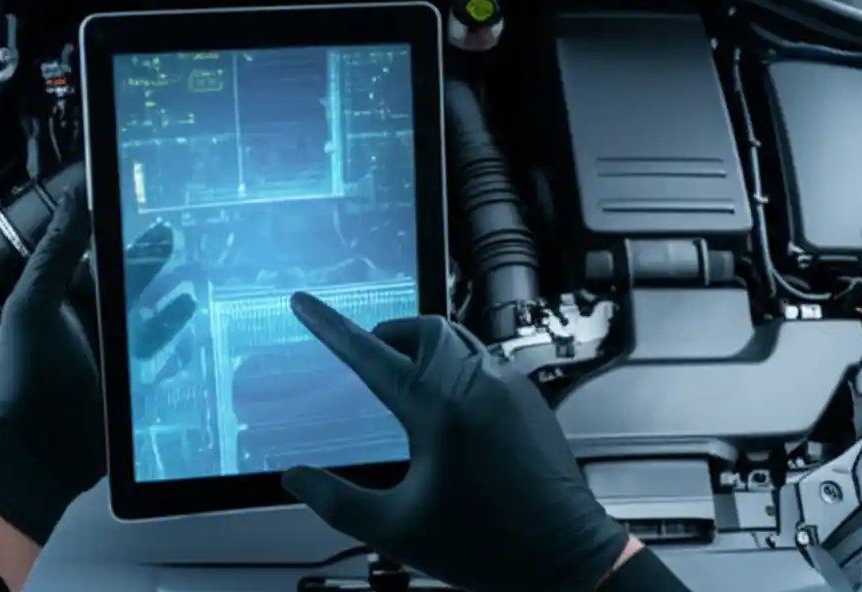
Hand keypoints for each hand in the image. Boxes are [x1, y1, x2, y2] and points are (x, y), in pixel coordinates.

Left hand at [0, 193, 192, 543]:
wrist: (34, 452)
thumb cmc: (27, 376)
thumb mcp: (36, 305)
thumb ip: (56, 253)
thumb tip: (73, 197)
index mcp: (63, 303)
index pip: (98, 261)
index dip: (121, 238)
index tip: (147, 211)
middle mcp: (89, 328)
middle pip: (128, 289)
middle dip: (154, 266)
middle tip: (185, 238)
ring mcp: (111, 360)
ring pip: (148, 322)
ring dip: (170, 301)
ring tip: (198, 278)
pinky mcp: (130, 389)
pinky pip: (159, 361)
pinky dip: (178, 345)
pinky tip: (197, 328)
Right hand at [282, 293, 628, 591]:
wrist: (566, 557)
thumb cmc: (488, 545)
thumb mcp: (397, 530)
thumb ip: (338, 502)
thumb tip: (296, 479)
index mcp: (438, 409)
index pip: (370, 353)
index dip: (331, 326)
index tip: (306, 305)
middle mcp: (477, 385)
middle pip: (421, 329)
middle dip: (386, 332)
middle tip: (363, 350)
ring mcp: (509, 387)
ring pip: (456, 338)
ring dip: (423, 345)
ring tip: (402, 374)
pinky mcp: (529, 399)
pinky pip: (484, 358)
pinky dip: (455, 362)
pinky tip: (447, 397)